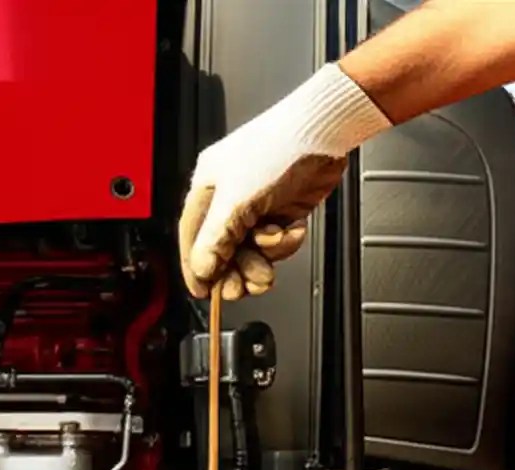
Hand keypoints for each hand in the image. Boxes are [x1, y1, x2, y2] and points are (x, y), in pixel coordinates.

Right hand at [179, 63, 390, 299]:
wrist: (322, 133)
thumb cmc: (276, 148)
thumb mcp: (237, 201)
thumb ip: (216, 239)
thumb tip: (201, 269)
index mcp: (208, 189)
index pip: (193, 237)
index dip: (197, 267)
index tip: (204, 292)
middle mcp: (229, 199)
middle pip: (224, 249)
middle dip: (236, 268)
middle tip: (244, 286)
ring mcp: (256, 205)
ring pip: (252, 249)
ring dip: (264, 258)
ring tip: (271, 259)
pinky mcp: (281, 210)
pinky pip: (276, 241)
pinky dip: (285, 242)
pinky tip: (291, 229)